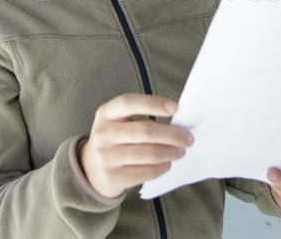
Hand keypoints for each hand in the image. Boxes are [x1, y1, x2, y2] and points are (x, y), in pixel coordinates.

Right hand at [79, 93, 193, 197]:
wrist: (91, 169)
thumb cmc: (115, 139)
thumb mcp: (119, 122)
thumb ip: (142, 119)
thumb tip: (177, 126)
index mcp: (105, 113)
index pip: (129, 102)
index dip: (153, 103)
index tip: (176, 107)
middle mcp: (103, 133)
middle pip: (144, 131)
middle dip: (172, 134)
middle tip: (188, 138)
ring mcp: (106, 157)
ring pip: (148, 153)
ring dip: (170, 152)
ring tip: (181, 151)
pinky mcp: (113, 177)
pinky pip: (145, 172)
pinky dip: (162, 167)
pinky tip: (168, 163)